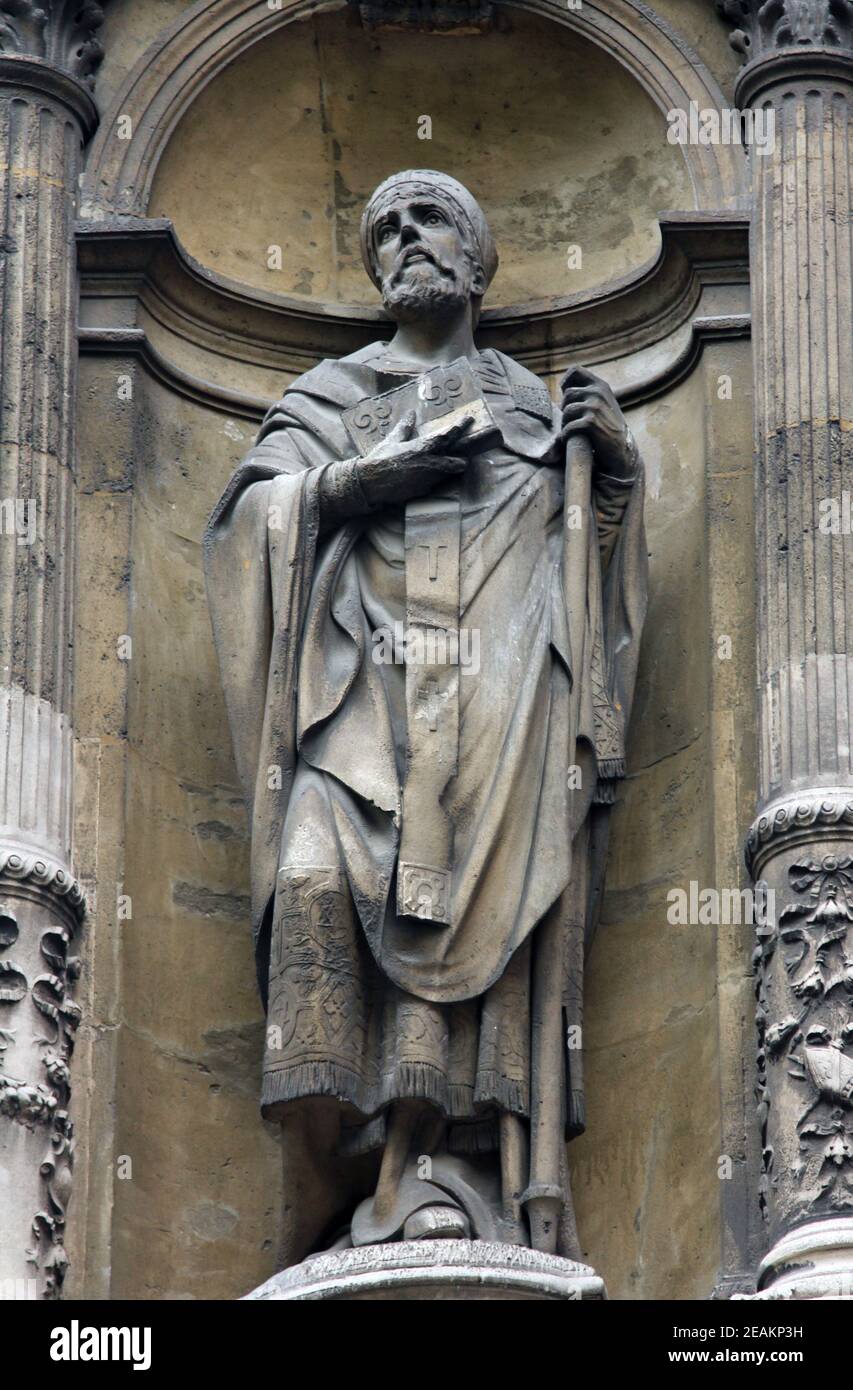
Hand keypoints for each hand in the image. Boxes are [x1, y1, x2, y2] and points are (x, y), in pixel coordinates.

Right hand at [357, 410, 472, 506]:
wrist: (370, 484)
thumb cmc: (380, 459)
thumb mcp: (392, 440)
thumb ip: (405, 427)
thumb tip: (411, 413)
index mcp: (422, 448)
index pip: (447, 436)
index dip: (460, 427)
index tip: (468, 420)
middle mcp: (429, 465)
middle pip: (456, 462)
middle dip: (462, 460)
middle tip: (465, 458)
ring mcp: (427, 480)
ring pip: (446, 474)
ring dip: (448, 470)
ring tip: (447, 467)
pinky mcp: (422, 492)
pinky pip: (433, 484)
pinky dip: (433, 479)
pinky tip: (428, 478)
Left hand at [560, 365, 634, 481]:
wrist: (622, 449)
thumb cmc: (609, 426)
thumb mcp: (603, 403)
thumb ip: (589, 393)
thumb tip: (564, 387)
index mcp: (601, 386)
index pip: (575, 370)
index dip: (565, 381)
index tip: (564, 393)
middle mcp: (598, 393)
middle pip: (568, 394)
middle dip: (565, 408)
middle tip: (570, 420)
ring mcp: (595, 407)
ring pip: (566, 410)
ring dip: (565, 423)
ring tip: (570, 430)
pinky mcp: (590, 423)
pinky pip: (568, 426)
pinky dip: (566, 435)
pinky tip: (569, 439)